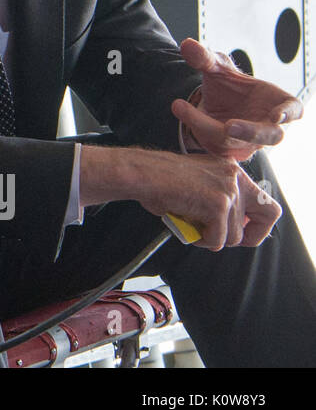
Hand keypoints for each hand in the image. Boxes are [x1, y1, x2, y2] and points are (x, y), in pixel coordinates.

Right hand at [118, 148, 281, 250]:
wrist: (142, 174)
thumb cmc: (159, 179)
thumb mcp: (198, 182)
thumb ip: (218, 197)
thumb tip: (227, 226)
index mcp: (231, 169)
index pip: (265, 200)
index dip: (258, 222)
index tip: (243, 231)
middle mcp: (235, 177)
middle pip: (267, 214)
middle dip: (250, 234)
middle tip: (227, 239)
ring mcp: (229, 191)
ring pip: (234, 235)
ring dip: (212, 238)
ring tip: (190, 226)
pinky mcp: (218, 206)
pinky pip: (217, 239)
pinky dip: (201, 240)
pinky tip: (186, 227)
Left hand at [170, 38, 301, 160]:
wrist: (212, 104)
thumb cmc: (228, 85)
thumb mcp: (217, 69)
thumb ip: (205, 58)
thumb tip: (187, 44)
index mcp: (277, 103)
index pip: (293, 110)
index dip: (288, 113)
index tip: (277, 115)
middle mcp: (267, 126)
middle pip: (268, 136)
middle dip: (250, 132)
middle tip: (229, 127)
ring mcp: (249, 142)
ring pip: (237, 143)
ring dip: (213, 132)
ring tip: (184, 109)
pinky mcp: (227, 149)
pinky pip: (215, 146)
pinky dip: (199, 132)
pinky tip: (182, 112)